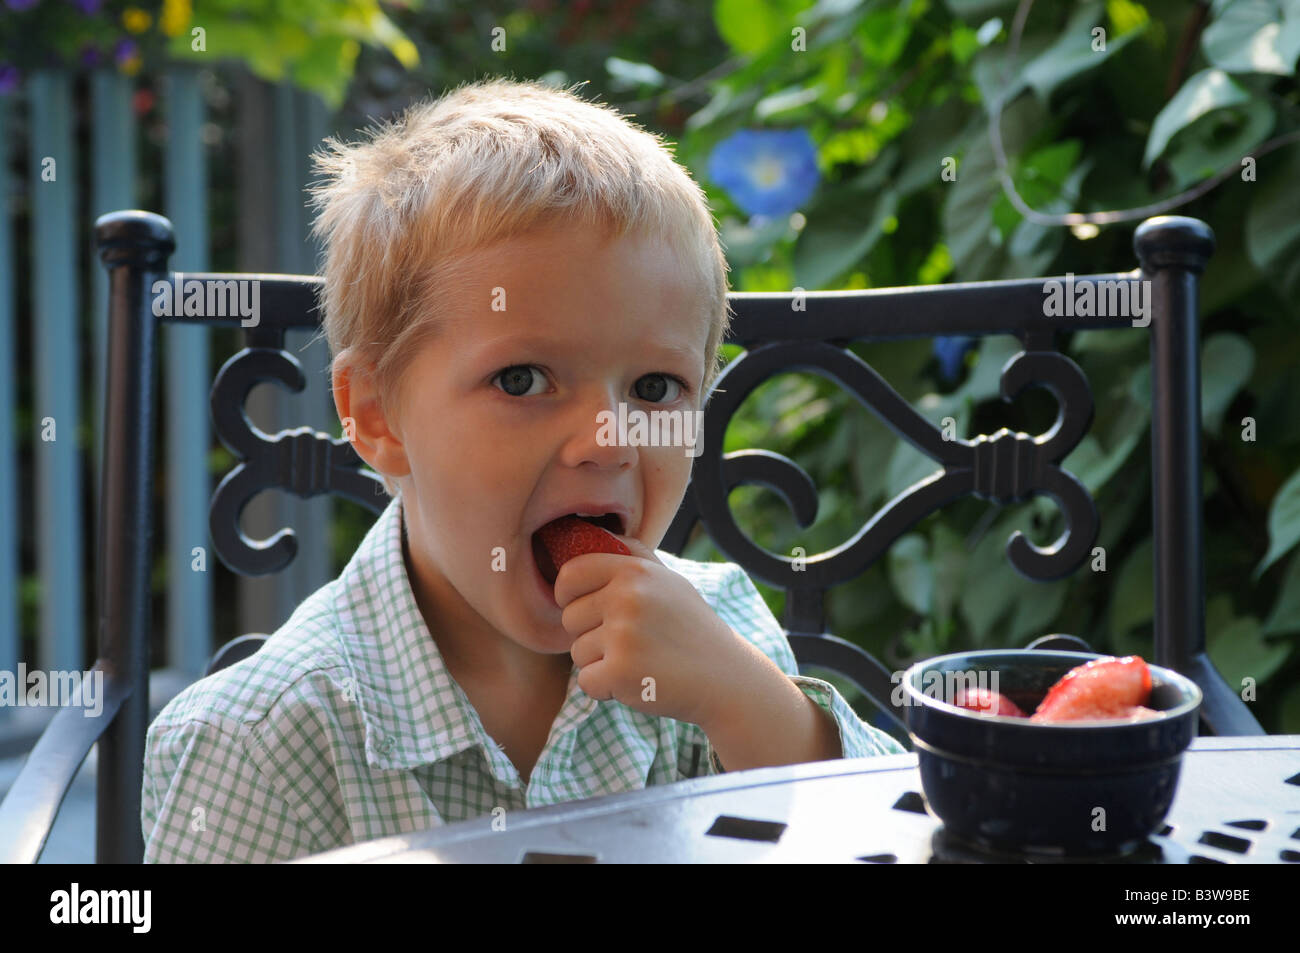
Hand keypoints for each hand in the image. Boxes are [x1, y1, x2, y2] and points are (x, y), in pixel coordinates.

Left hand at [553, 536, 751, 727]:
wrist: (726, 676)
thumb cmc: (690, 627)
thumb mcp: (668, 580)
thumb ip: (631, 556)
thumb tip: (590, 533)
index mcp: (634, 571)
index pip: (570, 575)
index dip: (569, 595)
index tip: (586, 610)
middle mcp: (627, 597)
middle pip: (569, 618)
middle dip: (590, 634)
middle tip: (630, 642)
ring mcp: (623, 634)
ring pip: (577, 653)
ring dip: (601, 663)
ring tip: (640, 660)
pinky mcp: (621, 671)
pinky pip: (586, 681)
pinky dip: (607, 689)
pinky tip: (638, 681)